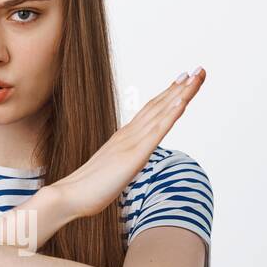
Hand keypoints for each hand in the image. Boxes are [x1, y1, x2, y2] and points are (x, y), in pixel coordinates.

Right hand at [48, 66, 205, 219]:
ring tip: (196, 76)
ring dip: (181, 93)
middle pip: (158, 105)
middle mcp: (128, 134)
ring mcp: (131, 142)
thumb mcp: (110, 173)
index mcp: (123, 138)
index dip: (168, 95)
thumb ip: (119, 165)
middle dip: (180, 87)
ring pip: (161, 112)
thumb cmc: (87, 190)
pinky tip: (183, 101)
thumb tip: (124, 166)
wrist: (69, 196)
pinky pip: (157, 131)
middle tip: (197, 70)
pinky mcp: (134, 155)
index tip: (182, 82)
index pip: (150, 112)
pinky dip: (171, 114)